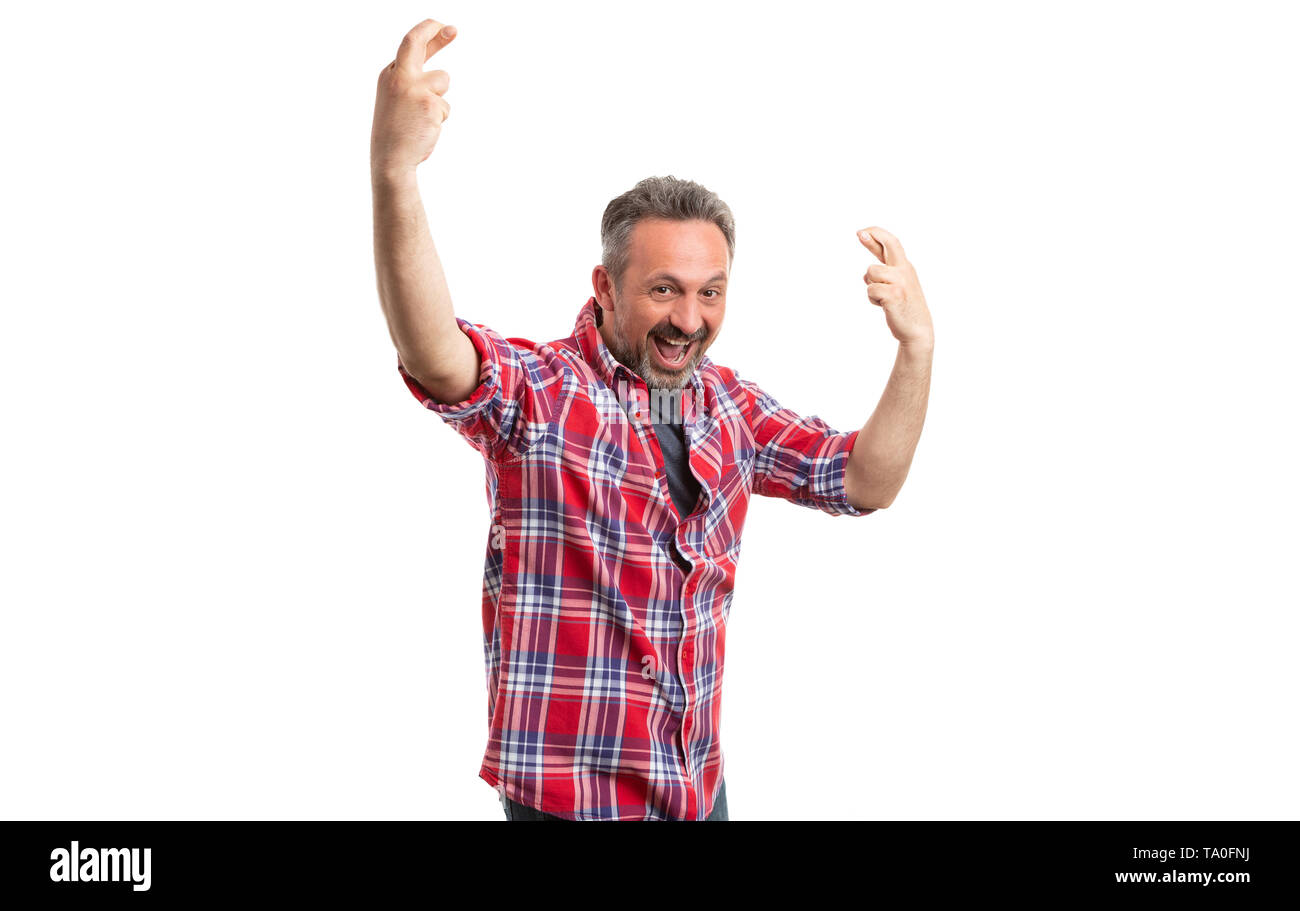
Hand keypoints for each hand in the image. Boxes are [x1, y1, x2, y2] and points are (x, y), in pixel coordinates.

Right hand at [371, 19, 456, 177]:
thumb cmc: (396, 133)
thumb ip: (414, 83)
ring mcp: (413, 88)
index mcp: (389, 75)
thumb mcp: (398, 101)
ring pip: (443, 80)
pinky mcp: (429, 103)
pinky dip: (440, 118)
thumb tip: (441, 77)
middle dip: (435, 32)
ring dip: (440, 98)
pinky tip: (426, 127)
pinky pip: (446, 106)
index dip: (427, 33)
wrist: (391, 158)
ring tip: (423, 117)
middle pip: (417, 42)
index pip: (409, 44)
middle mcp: (399, 76)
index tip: (441, 25)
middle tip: (453, 28)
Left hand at [858, 227, 933, 349]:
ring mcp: (900, 281)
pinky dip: (873, 299)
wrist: (917, 330)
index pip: (892, 244)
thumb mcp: (898, 288)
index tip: (862, 232)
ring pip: (870, 273)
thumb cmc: (904, 309)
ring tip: (884, 299)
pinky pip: (870, 290)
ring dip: (871, 287)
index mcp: (905, 267)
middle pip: (889, 244)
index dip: (876, 235)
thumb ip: (884, 278)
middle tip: (859, 233)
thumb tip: (866, 273)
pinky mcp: (894, 293)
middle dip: (873, 236)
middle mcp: (904, 270)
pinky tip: (884, 306)